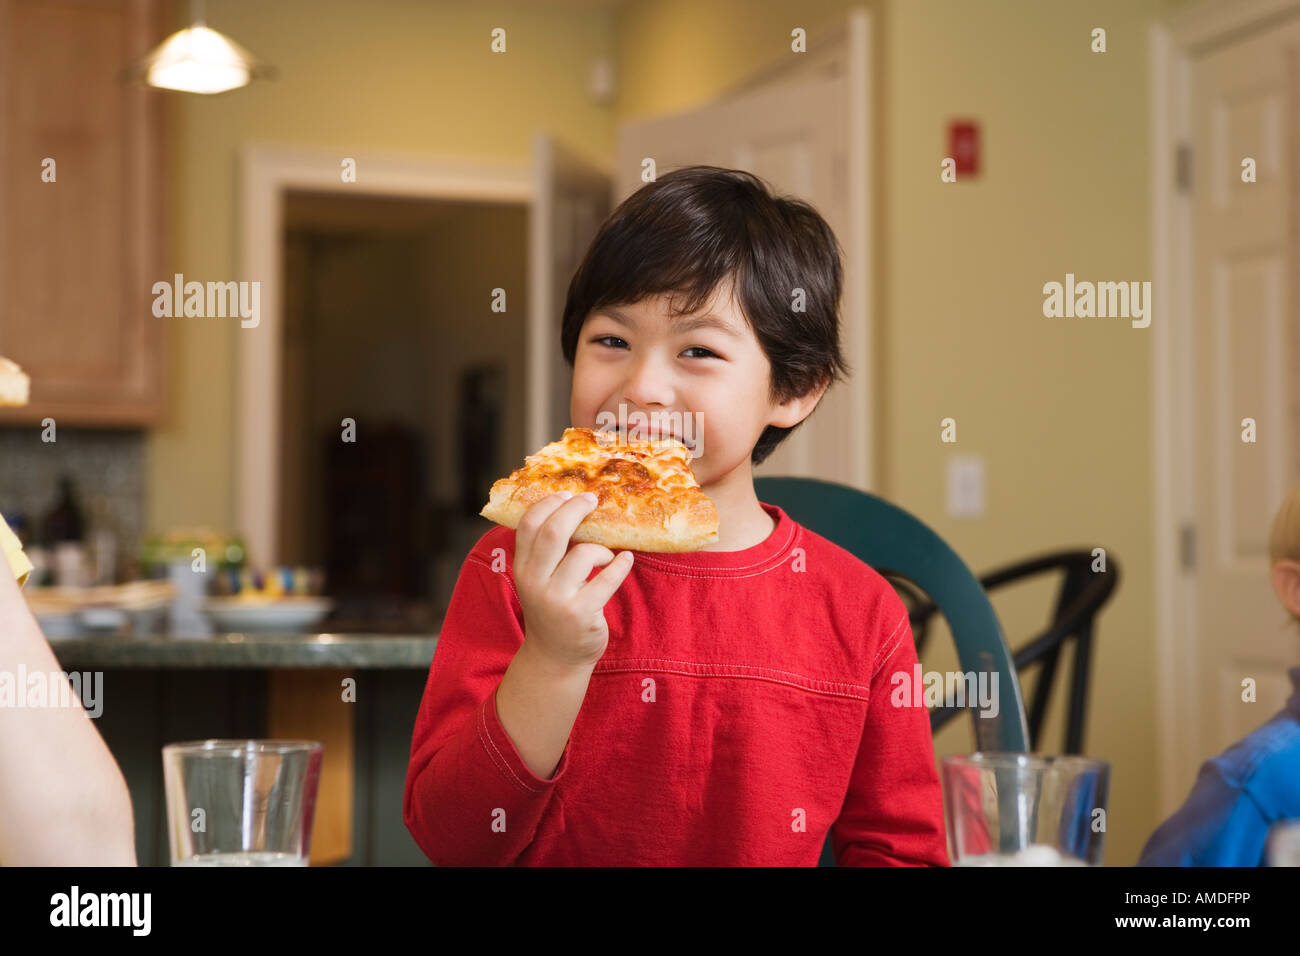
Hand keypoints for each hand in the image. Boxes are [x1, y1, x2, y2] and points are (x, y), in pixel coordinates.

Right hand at [512, 491, 634, 668]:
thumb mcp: (539, 580)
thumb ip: (547, 552)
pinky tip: (625, 560)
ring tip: (605, 556)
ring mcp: (557, 599)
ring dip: (602, 548)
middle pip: (554, 531)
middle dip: (576, 509)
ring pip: (584, 553)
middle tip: (592, 500)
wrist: (555, 658)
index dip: (549, 503)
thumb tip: (572, 508)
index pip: (528, 524)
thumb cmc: (552, 609)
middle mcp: (534, 582)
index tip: (567, 493)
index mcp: (522, 568)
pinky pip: (608, 579)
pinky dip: (621, 565)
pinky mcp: (581, 614)